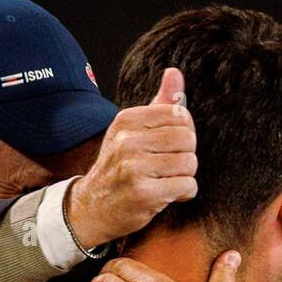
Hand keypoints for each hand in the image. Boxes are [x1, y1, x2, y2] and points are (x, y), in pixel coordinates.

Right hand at [65, 67, 197, 249]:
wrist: (92, 208)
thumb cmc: (119, 168)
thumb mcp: (131, 132)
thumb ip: (158, 104)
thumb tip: (175, 72)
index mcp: (126, 121)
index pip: (180, 115)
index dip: (183, 134)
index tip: (167, 148)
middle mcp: (128, 141)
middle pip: (188, 139)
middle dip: (185, 156)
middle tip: (168, 168)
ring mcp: (134, 167)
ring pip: (190, 163)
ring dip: (185, 176)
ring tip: (166, 181)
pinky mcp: (144, 193)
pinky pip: (187, 186)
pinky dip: (184, 193)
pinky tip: (167, 195)